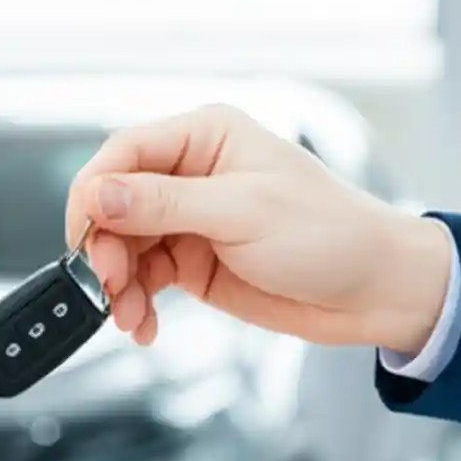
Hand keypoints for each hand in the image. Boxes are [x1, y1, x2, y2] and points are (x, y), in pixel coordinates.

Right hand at [65, 104, 453, 354]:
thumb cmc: (331, 235)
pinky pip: (144, 279)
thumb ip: (163, 205)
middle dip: (105, 249)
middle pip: (114, 205)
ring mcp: (190, 220)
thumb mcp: (242, 213)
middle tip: (110, 285)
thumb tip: (99, 196)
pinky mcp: (193, 262)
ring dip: (118, 285)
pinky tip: (143, 323)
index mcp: (205, 137)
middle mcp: (191, 174)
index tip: (84, 235)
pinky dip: (136, 303)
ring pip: (123, 247)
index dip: (94, 193)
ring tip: (130, 315)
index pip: (124, 153)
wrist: (375, 291)